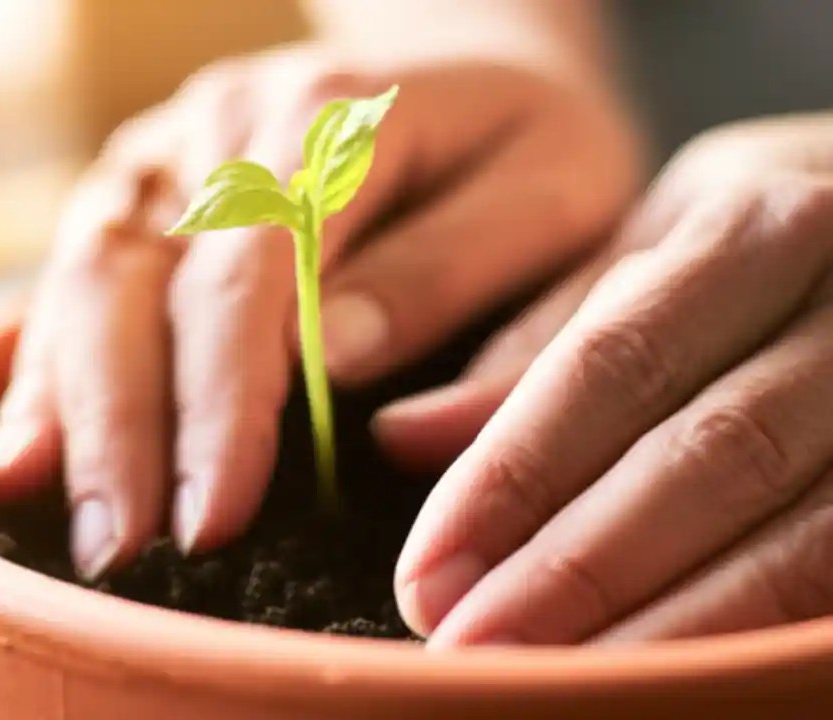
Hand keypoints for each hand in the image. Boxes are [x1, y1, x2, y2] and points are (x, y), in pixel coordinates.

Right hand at [0, 44, 639, 578]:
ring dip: (69, 414)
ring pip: (85, 280)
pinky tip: (14, 469)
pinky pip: (70, 288)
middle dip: (122, 423)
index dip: (224, 397)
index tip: (216, 514)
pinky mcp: (139, 200)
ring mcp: (168, 159)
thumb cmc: (524, 155)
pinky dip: (40, 383)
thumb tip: (343, 363)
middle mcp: (223, 126)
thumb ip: (458, 275)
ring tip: (80, 532)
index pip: (252, 266)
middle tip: (125, 550)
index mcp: (330, 115)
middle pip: (138, 275)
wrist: (469, 76)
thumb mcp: (558, 198)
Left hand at [380, 114, 832, 644]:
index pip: (611, 365)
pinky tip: (681, 683)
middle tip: (471, 647)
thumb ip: (544, 349)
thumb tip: (400, 436)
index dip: (513, 477)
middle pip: (706, 455)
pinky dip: (757, 636)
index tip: (428, 572)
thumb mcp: (657, 258)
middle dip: (577, 568)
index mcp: (756, 228)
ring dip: (671, 627)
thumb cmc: (765, 256)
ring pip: (802, 538)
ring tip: (559, 688)